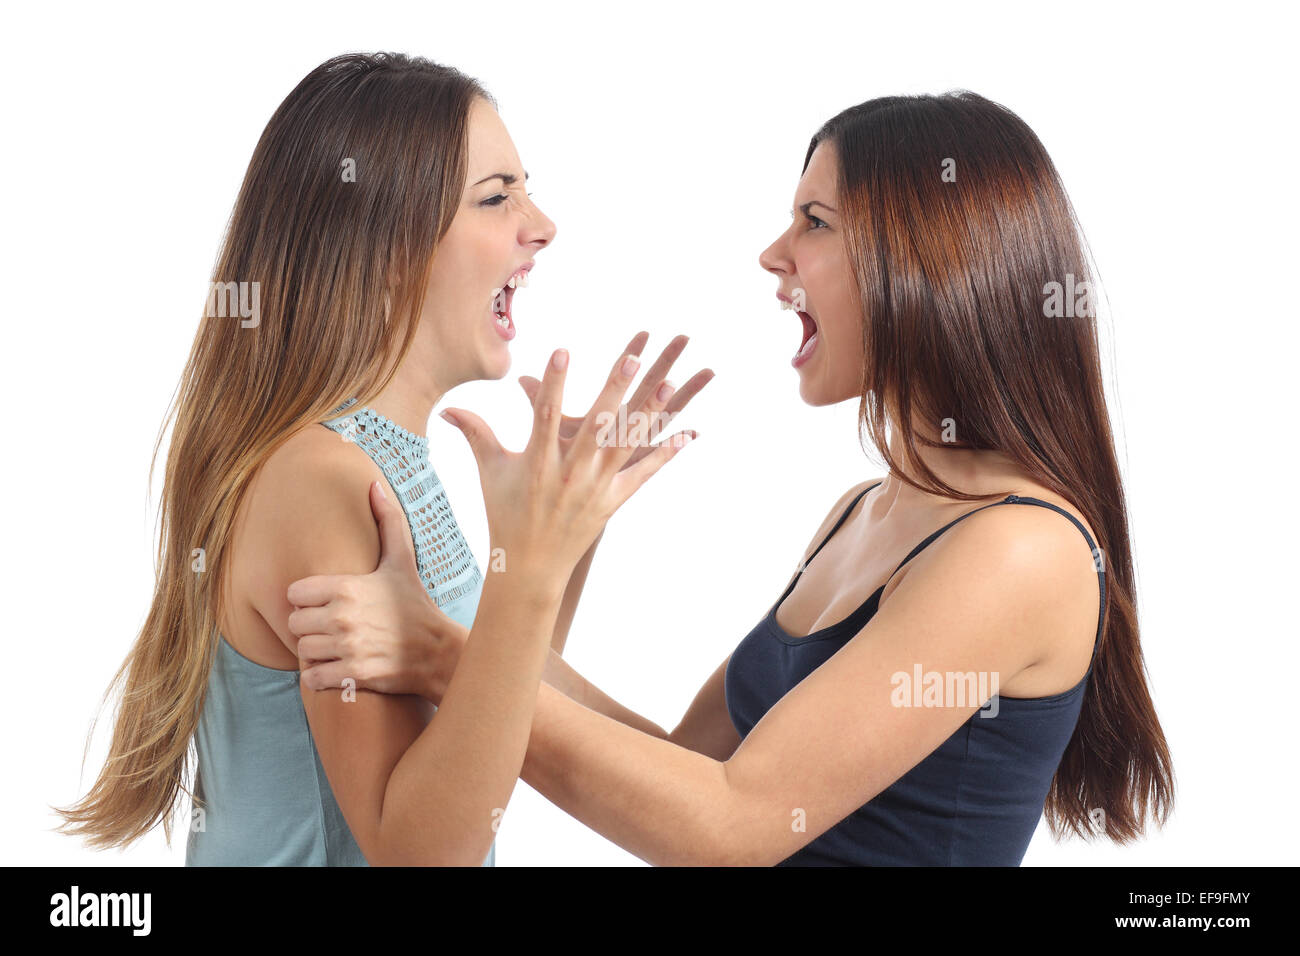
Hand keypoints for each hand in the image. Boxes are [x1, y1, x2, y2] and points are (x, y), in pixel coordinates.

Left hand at [287, 481, 466, 702]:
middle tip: (328, 627)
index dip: (307, 600)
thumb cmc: (416, 604)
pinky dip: (319, 676)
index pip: (294, 594)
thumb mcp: (402, 560)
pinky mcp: (351, 675)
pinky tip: (336, 667)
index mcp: (346, 587)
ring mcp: (346, 648)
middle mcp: (342, 617)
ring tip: (333, 647)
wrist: (438, 651)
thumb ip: (386, 521)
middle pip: (294, 624)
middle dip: (309, 626)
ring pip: (303, 651)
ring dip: (315, 652)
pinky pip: (312, 677)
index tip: (323, 604)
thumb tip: (373, 484)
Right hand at [440, 344, 696, 594]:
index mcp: (537, 463)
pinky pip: (643, 475)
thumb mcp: (490, 472)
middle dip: (613, 390)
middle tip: (632, 358)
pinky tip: (686, 434)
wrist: (530, 567)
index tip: (562, 350)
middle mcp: (569, 474)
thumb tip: (446, 408)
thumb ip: (474, 433)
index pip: (545, 415)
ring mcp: (594, 489)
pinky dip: (665, 455)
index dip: (553, 383)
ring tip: (667, 384)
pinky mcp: (613, 502)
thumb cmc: (506, 513)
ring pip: (625, 445)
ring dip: (647, 415)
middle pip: (594, 427)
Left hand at [516, 332, 713, 468]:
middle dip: (665, 361)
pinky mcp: (632, 466)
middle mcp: (623, 424)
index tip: (644, 330)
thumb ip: (542, 401)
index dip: (630, 353)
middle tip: (685, 336)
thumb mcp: (550, 431)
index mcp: (607, 412)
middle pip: (647, 387)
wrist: (558, 507)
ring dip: (685, 394)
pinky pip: (656, 452)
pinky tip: (697, 432)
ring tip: (709, 372)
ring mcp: (631, 444)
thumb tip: (520, 377)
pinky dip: (673, 445)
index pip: (621, 375)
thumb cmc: (551, 467)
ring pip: (662, 416)